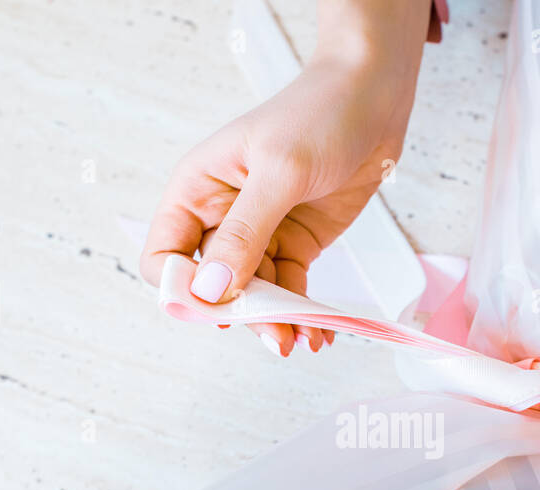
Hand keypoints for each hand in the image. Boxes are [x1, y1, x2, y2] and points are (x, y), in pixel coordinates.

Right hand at [140, 3, 430, 355]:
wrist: (375, 97)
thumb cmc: (320, 113)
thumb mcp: (280, 171)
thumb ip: (245, 232)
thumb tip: (212, 287)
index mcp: (197, 189)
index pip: (164, 255)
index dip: (183, 289)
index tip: (217, 310)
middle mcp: (220, 215)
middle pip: (214, 285)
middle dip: (241, 314)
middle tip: (276, 335)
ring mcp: (259, 233)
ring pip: (254, 295)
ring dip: (276, 322)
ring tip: (301, 341)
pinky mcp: (294, 244)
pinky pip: (289, 291)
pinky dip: (301, 315)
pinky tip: (317, 334)